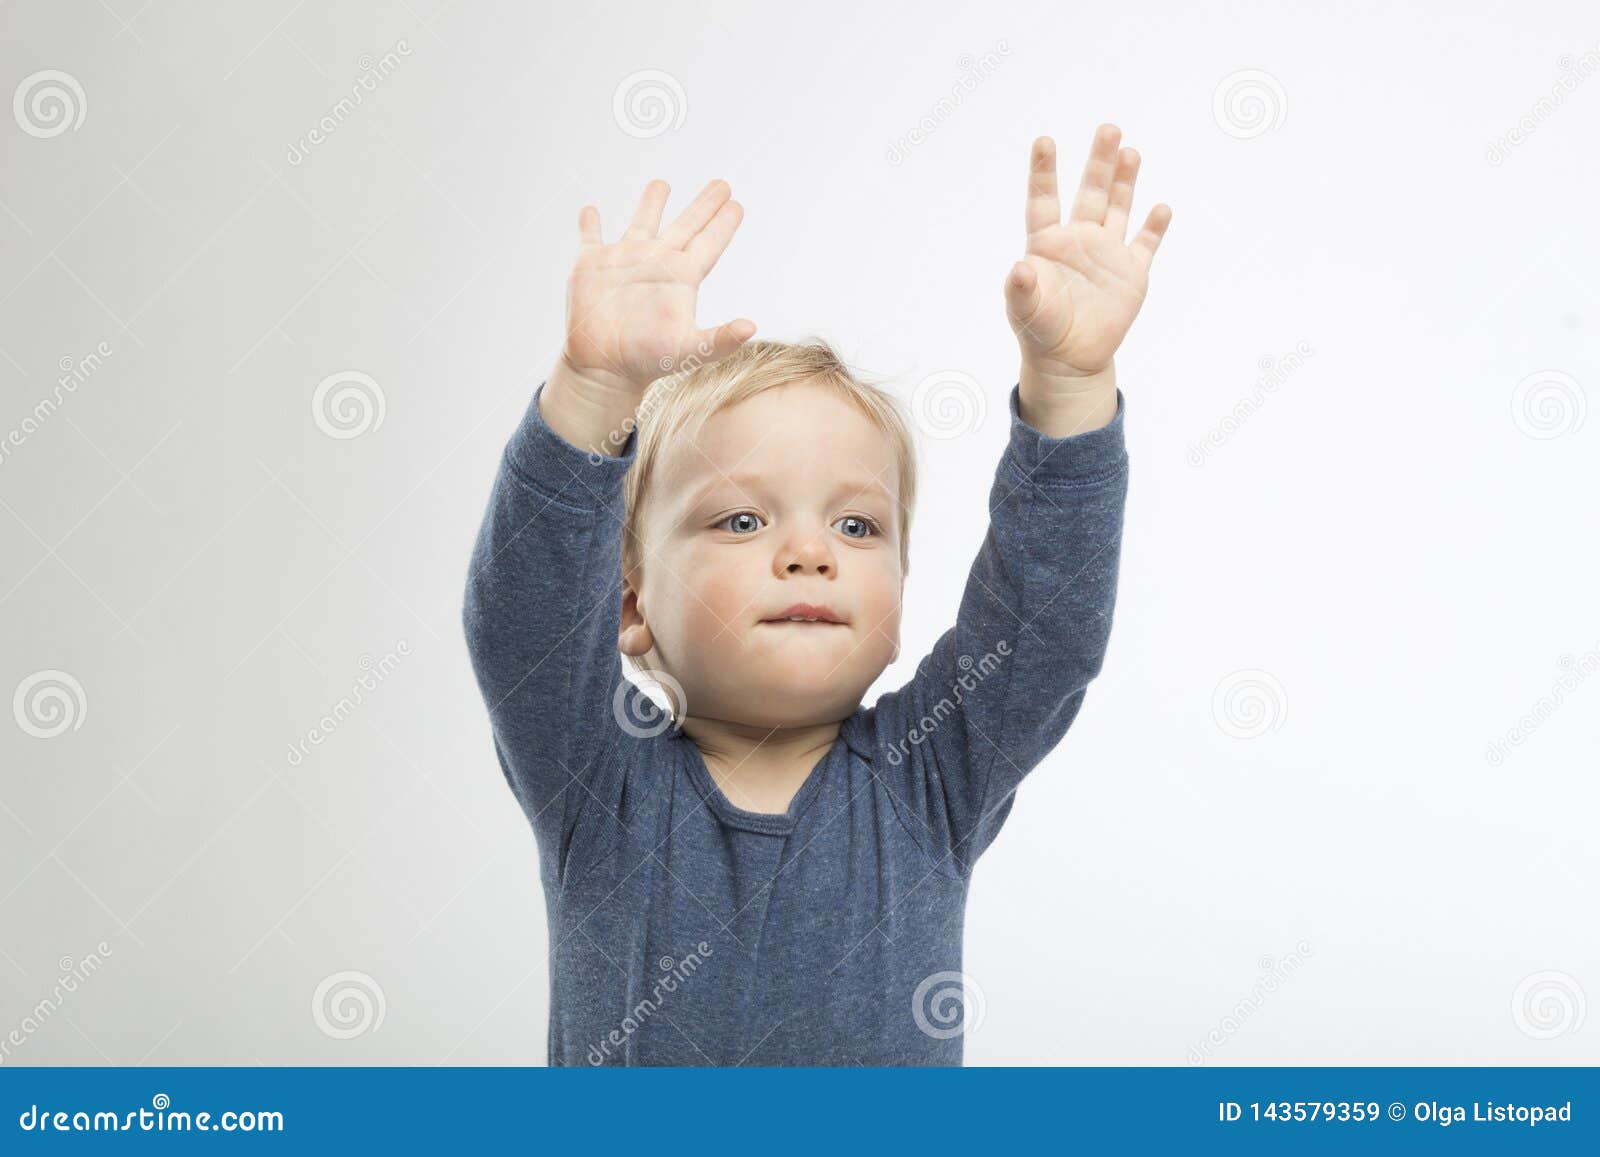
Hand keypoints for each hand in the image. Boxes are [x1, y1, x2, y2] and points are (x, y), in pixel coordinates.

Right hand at [562, 178, 754, 394]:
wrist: (604, 368)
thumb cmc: (647, 361)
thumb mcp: (688, 349)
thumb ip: (721, 338)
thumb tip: (752, 327)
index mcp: (680, 277)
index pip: (709, 242)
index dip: (723, 223)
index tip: (737, 203)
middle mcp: (656, 263)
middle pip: (685, 225)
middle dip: (703, 204)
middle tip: (722, 183)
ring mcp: (624, 262)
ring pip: (642, 222)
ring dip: (651, 202)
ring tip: (662, 183)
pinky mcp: (592, 266)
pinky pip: (590, 237)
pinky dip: (589, 224)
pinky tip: (589, 211)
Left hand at [1005, 124, 1171, 383]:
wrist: (1071, 358)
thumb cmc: (1040, 330)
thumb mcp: (1025, 310)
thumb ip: (1020, 289)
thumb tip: (1018, 269)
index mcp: (1048, 243)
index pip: (1044, 200)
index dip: (1043, 172)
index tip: (1044, 141)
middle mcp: (1079, 239)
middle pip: (1090, 193)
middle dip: (1100, 163)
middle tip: (1109, 129)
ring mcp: (1107, 253)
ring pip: (1118, 208)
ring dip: (1126, 181)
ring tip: (1131, 151)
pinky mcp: (1131, 272)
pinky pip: (1145, 244)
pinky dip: (1154, 227)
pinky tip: (1161, 208)